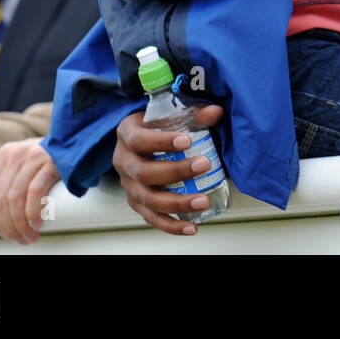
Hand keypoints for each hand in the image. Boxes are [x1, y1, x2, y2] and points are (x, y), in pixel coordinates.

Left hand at [0, 138, 58, 243]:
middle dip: (8, 225)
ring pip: (16, 198)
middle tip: (20, 239)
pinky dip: (33, 211)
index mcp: (5, 155)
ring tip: (30, 235)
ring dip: (21, 223)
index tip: (4, 233)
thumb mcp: (19, 161)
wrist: (79, 144)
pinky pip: (35, 191)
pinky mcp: (52, 162)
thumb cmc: (48, 157)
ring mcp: (34, 156)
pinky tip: (37, 223)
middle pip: (1, 199)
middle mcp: (16, 154)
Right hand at [112, 104, 223, 235]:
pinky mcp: (137, 202)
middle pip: (144, 173)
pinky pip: (151, 218)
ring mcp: (128, 185)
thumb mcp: (172, 114)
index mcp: (127, 134)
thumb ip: (194, 113)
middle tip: (203, 165)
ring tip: (203, 201)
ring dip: (177, 203)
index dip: (161, 142)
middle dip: (175, 172)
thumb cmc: (159, 125)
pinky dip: (171, 225)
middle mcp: (123, 161)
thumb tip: (216, 112)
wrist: (144, 138)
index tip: (187, 141)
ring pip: (148, 199)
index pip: (140, 140)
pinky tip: (192, 227)